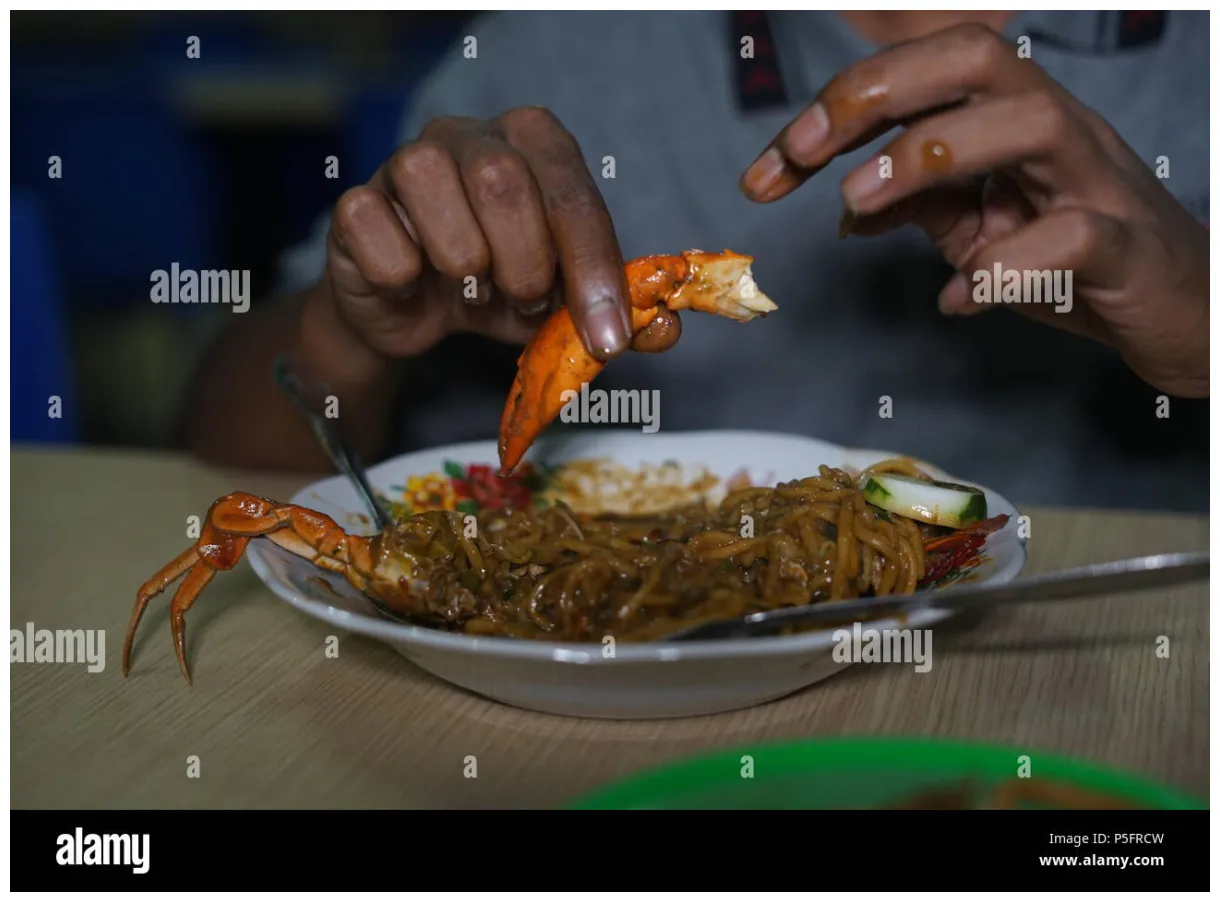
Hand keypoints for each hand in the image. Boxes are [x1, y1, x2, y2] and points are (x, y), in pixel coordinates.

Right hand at [318, 107, 633, 367]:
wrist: (407, 312)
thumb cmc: (495, 289)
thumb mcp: (561, 304)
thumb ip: (614, 313)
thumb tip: (662, 330)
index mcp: (534, 142)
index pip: (573, 194)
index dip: (594, 270)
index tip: (606, 337)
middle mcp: (469, 135)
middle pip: (504, 182)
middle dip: (524, 265)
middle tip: (524, 301)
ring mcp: (404, 161)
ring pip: (436, 194)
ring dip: (463, 265)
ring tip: (470, 287)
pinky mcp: (355, 203)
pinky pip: (377, 234)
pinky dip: (403, 276)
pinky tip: (412, 282)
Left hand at [741, 24, 1208, 397]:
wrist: (1182, 309)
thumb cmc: (1074, 258)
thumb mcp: (978, 228)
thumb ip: (919, 205)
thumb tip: (845, 201)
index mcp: (1009, 118)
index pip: (920, 74)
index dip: (836, 107)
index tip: (767, 169)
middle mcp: (1055, 130)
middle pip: (974, 58)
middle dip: (875, 93)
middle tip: (801, 151)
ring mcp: (1095, 181)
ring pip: (1029, 120)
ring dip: (932, 153)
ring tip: (862, 202)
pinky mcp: (1125, 245)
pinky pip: (1070, 238)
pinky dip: (1002, 267)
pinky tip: (958, 299)